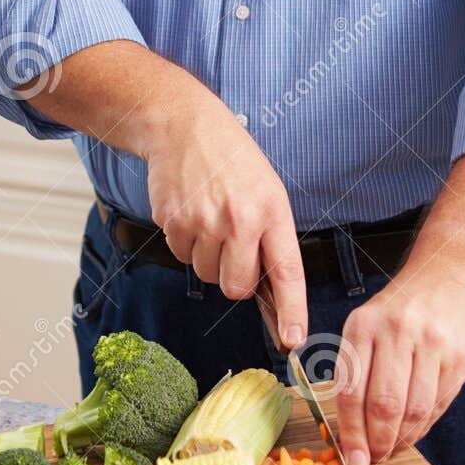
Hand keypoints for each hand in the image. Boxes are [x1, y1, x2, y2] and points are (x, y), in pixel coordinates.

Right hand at [143, 97, 307, 348]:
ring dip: (209, 258)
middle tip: (234, 246)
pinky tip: (192, 212)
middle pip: (237, 287)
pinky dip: (186, 243)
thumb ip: (271, 237)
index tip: (292, 338)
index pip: (285, 271)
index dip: (290, 310)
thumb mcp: (267, 190)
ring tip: (211, 219)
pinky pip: (182, 257)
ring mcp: (202, 222)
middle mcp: (237, 219)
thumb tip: (268, 293)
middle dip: (236, 278)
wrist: (184, 126)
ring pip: (207, 275)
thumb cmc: (232, 160)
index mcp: (271, 209)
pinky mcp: (171, 222)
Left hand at [333, 269, 464, 464]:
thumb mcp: (368, 324)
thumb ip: (357, 370)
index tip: (351, 459)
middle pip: (383, 405)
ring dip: (402, 439)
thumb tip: (348, 431)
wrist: (452, 275)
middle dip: (377, 442)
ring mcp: (433, 343)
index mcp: (364, 324)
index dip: (350, 432)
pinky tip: (414, 431)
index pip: (351, 390)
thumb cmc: (402, 309)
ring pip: (414, 410)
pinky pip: (439, 404)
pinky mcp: (461, 356)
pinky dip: (424, 426)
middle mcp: (398, 331)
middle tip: (373, 459)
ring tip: (393, 448)